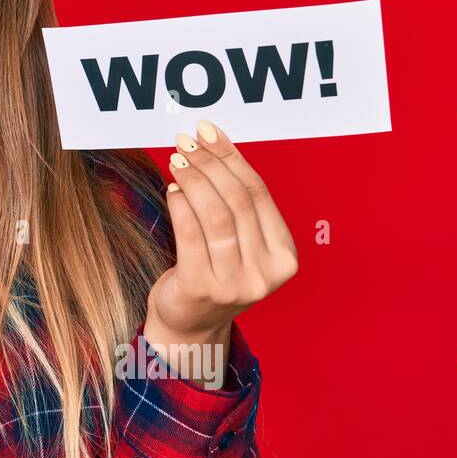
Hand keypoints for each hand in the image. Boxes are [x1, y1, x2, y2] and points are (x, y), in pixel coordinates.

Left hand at [146, 119, 297, 351]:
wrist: (190, 325)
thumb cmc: (213, 273)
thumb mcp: (239, 242)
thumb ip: (235, 203)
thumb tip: (214, 142)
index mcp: (284, 256)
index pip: (259, 193)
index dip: (232, 157)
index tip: (209, 132)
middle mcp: (266, 272)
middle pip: (237, 200)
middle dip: (210, 163)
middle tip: (186, 140)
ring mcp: (236, 283)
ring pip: (215, 215)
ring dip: (193, 180)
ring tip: (176, 160)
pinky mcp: (203, 287)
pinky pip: (191, 233)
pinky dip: (180, 205)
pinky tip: (172, 189)